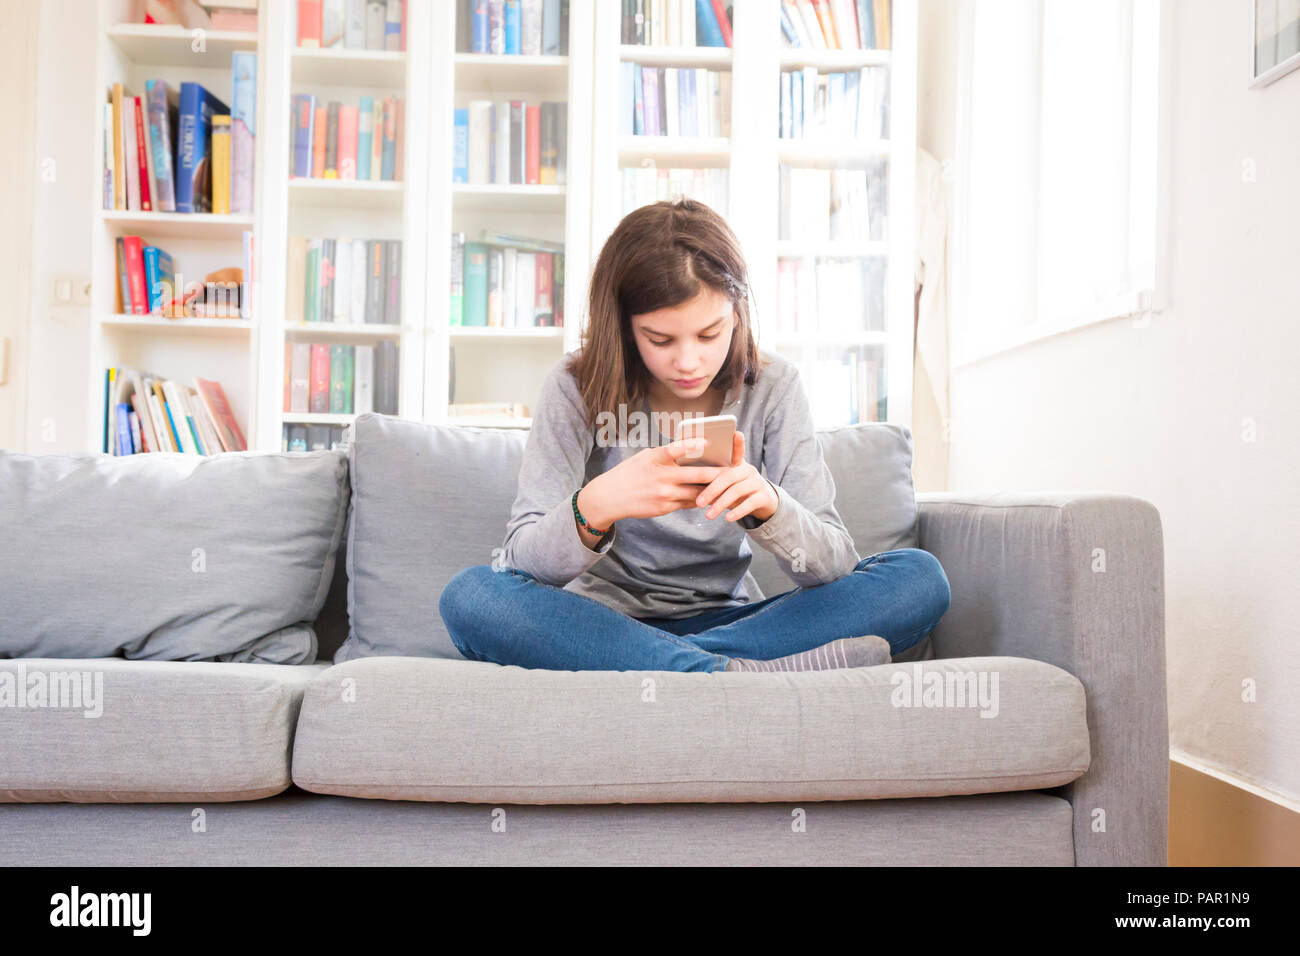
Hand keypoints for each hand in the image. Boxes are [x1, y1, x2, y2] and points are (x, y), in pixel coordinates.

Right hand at [582, 437, 727, 524]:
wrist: (609, 498)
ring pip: (696, 493)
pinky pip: (688, 503)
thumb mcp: (644, 457)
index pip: (675, 449)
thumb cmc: (629, 473)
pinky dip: (698, 499)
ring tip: (726, 485)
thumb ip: (665, 455)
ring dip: (711, 490)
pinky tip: (708, 497)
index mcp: (655, 459)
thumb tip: (689, 452)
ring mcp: (664, 494)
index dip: (691, 445)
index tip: (707, 441)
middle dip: (716, 474)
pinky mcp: (664, 508)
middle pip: (696, 475)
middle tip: (732, 470)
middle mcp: (661, 477)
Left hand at [694, 431, 778, 523]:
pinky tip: (727, 518)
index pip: (737, 451)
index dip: (737, 443)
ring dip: (720, 504)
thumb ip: (714, 478)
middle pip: (728, 476)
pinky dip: (737, 512)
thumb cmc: (737, 490)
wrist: (762, 503)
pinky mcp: (764, 497)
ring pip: (737, 491)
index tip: (736, 433)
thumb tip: (689, 480)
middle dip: (711, 490)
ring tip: (708, 515)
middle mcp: (749, 470)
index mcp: (738, 465)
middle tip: (698, 503)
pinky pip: (749, 504)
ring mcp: (758, 483)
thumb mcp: (728, 483)